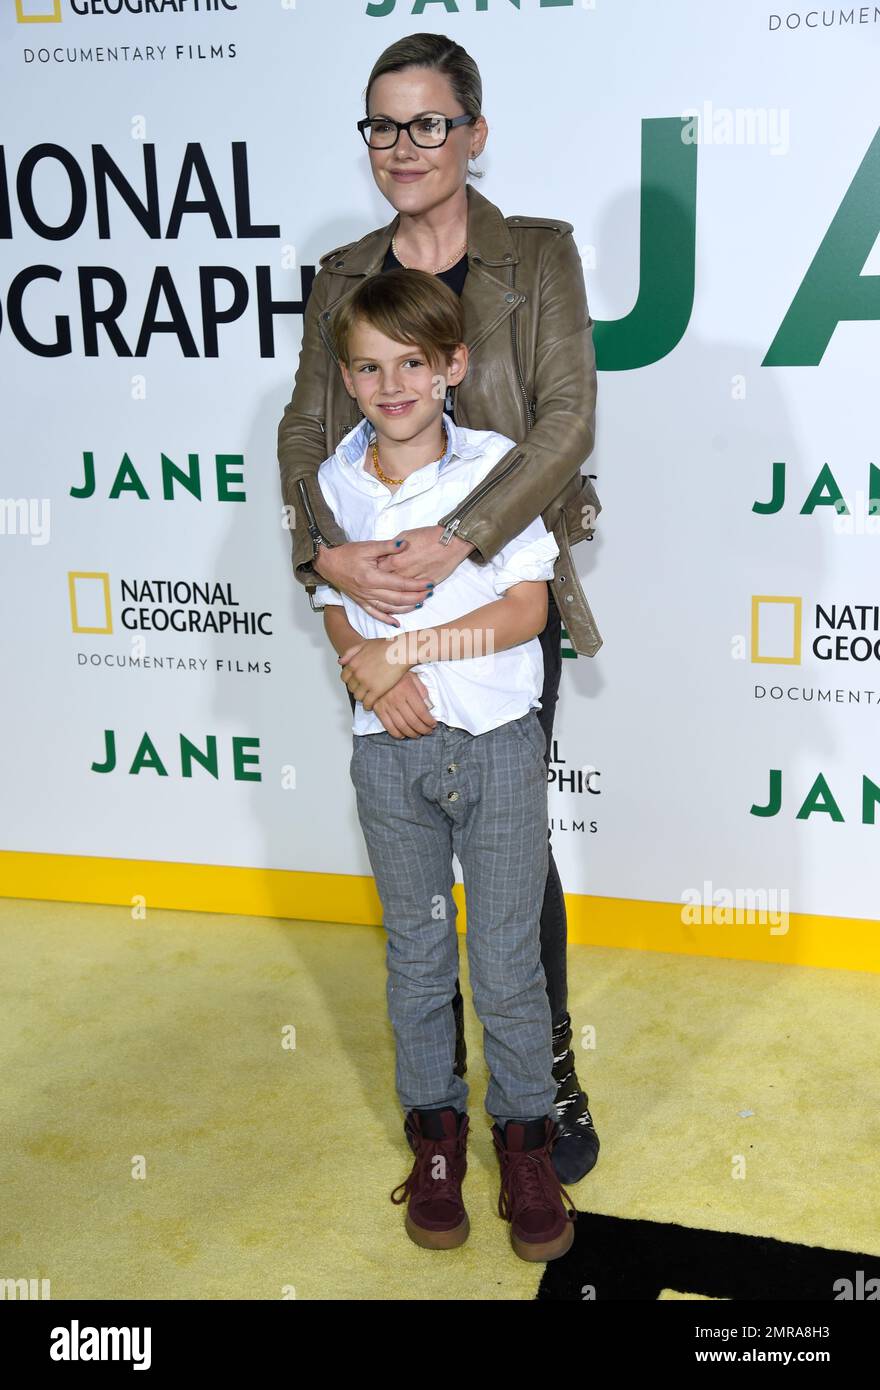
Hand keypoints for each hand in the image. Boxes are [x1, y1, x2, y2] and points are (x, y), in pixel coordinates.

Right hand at [314, 539, 430, 624]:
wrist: (327, 563)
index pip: (400, 584)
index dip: (416, 585)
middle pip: (398, 599)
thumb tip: (405, 545)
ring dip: (406, 608)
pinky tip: (397, 623)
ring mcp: (364, 599)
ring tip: (420, 604)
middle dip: (416, 597)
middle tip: (430, 594)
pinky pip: (375, 614)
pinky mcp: (360, 602)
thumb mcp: (368, 546)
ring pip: (389, 608)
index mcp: (372, 577)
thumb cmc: (347, 554)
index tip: (429, 584)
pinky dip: (386, 619)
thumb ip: (388, 546)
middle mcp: (369, 591)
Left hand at [339, 636, 410, 709]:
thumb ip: (350, 653)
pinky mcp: (377, 691)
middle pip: (351, 688)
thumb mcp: (364, 644)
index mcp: (354, 663)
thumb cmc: (386, 646)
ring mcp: (367, 683)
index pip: (344, 677)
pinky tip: (370, 705)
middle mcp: (358, 674)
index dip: (350, 680)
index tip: (355, 682)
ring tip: (367, 697)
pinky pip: (367, 703)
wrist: (401, 651)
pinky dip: (367, 706)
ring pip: (357, 697)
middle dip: (356, 688)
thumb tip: (340, 661)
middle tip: (363, 689)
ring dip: (361, 698)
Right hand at [372, 670, 437, 738]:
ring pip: (402, 726)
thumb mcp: (412, 676)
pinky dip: (397, 734)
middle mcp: (397, 699)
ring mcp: (387, 706)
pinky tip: (403, 735)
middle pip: (413, 721)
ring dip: (412, 734)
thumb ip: (422, 691)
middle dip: (423, 729)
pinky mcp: (378, 710)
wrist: (375, 671)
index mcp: (408, 690)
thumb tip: (430, 706)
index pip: (421, 711)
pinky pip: (388, 726)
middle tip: (428, 732)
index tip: (433, 724)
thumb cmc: (396, 674)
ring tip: (418, 734)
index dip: (429, 721)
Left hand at [376, 525, 474, 590]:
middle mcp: (402, 573)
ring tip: (391, 594)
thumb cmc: (429, 536)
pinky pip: (413, 595)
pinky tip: (405, 599)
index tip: (371, 573)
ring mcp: (413, 581)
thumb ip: (392, 547)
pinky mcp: (425, 586)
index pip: (378, 571)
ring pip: (399, 594)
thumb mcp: (405, 535)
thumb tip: (384, 553)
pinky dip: (408, 598)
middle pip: (386, 585)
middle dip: (381, 586)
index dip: (374, 573)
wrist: (451, 541)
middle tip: (378, 586)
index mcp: (394, 560)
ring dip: (395, 595)